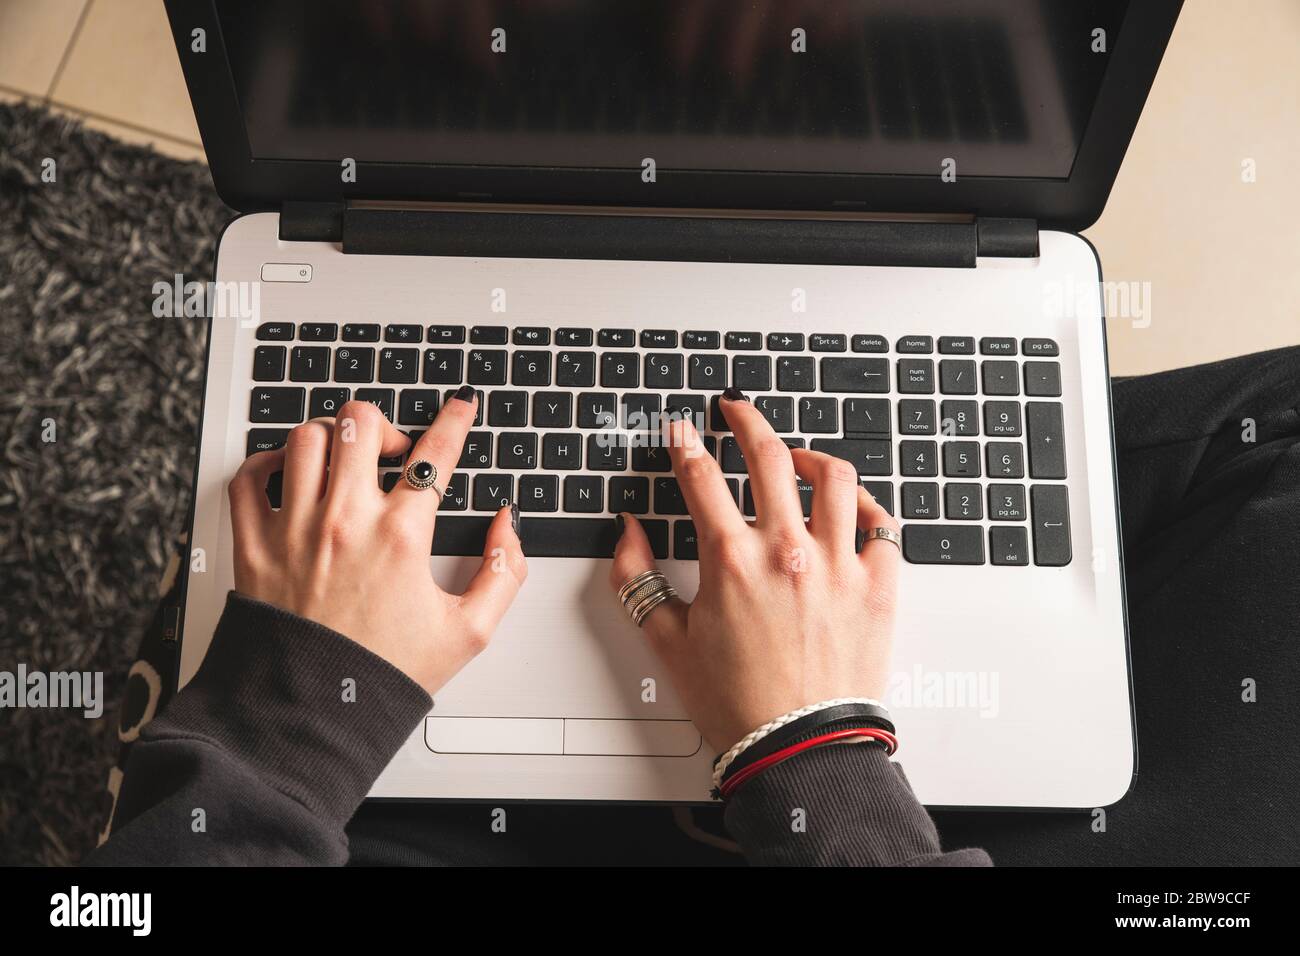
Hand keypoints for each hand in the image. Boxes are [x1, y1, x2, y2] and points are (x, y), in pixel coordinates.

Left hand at [227, 391, 525, 693]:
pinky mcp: (253, 544)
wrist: (313, 715)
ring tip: (344, 458)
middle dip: (385, 423)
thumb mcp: (469, 632)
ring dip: (331, 436)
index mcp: (401, 536)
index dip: (455, 419)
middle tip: (394, 448)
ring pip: (306, 438)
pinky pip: (250, 476)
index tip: (460, 407)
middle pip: (361, 423)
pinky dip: (269, 461)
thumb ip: (502, 572)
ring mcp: (293, 528)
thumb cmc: (383, 674)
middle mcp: (345, 521)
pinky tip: (291, 472)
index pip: (436, 453)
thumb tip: (507, 526)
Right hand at [610, 391, 900, 751]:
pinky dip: (864, 504)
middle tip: (736, 410)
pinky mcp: (878, 584)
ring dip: (809, 455)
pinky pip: (880, 522)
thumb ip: (636, 578)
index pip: (700, 477)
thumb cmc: (738, 702)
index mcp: (731, 561)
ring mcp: (838, 564)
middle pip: (768, 456)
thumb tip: (627, 534)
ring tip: (795, 455)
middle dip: (745, 420)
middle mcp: (787, 551)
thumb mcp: (666, 640)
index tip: (682, 432)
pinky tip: (848, 503)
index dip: (685, 444)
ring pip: (833, 477)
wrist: (798, 749)